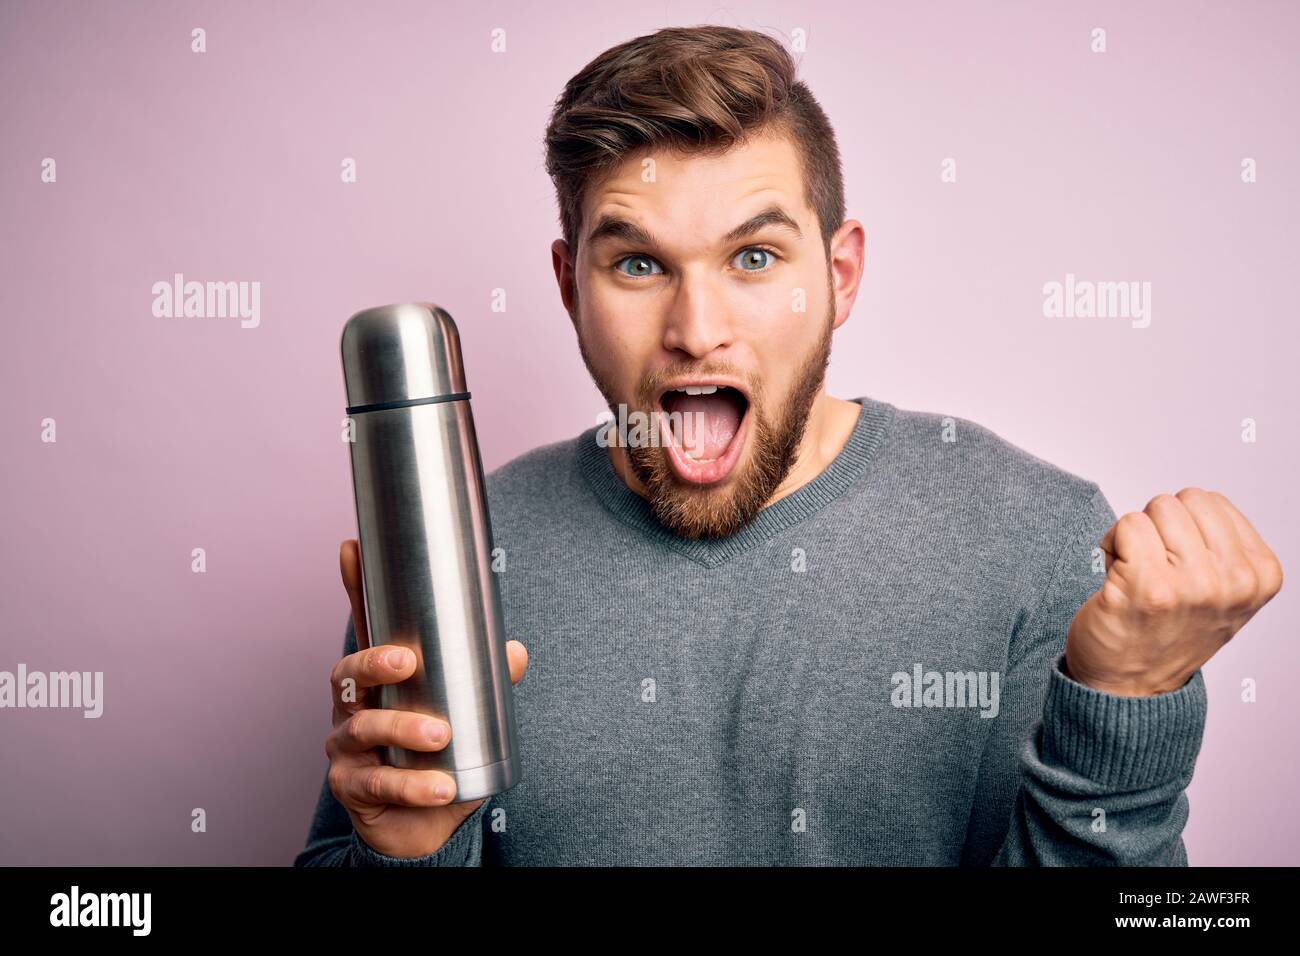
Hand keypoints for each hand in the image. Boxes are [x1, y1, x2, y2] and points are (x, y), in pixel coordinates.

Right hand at [325, 539, 528, 858]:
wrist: (422, 827)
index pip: (364, 628)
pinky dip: (412, 785)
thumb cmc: (440, 758)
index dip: (354, 588)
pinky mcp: (351, 788)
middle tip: (406, 662)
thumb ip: (488, 684)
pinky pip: (377, 783)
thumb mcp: (469, 717)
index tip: (351, 547)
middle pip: (346, 672)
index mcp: (378, 679)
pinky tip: (442, 789)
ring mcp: (346, 747)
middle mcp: (353, 706)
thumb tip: (517, 651)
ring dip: (402, 729)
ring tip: (440, 738)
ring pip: (363, 727)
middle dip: (374, 661)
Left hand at [1065, 489, 1281, 696]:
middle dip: (1159, 527)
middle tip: (1153, 570)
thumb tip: (1204, 500)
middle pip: (1184, 500)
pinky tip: (1116, 578)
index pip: (1213, 502)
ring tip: (1136, 575)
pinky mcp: (1149, 586)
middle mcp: (1234, 581)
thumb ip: (1225, 548)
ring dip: (1135, 536)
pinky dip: (1111, 544)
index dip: (1184, 527)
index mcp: (1260, 576)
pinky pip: (1127, 524)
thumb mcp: (1224, 595)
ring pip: (1156, 508)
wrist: (1128, 686)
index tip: (1180, 568)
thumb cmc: (1166, 632)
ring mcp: (1194, 584)